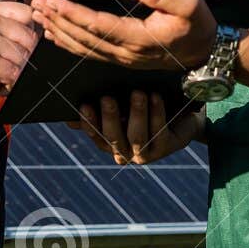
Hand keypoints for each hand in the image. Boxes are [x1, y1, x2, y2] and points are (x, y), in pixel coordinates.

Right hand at [0, 0, 37, 96]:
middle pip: (29, 36)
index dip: (33, 31)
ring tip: (6, 81)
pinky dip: (10, 85)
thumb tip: (22, 43)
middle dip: (29, 57)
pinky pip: (12, 74)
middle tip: (18, 69)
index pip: (26, 12)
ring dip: (19, 74)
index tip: (28, 47)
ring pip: (22, 58)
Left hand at [32, 0, 215, 70]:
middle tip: (35, 4)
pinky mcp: (121, 58)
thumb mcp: (190, 3)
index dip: (73, 14)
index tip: (53, 1)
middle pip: (83, 38)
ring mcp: (122, 58)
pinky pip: (88, 52)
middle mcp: (126, 53)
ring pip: (82, 47)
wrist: (207, 53)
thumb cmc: (198, 25)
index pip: (98, 26)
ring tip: (38, 17)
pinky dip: (68, 42)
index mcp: (139, 39)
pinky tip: (54, 34)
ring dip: (57, 31)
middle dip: (57, 21)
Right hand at [69, 92, 201, 164]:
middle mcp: (124, 153)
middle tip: (107, 98)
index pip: (94, 134)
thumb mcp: (121, 107)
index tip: (84, 105)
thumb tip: (69, 117)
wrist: (179, 119)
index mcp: (108, 142)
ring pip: (137, 136)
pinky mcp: (164, 148)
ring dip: (137, 113)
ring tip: (137, 93)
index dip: (88, 122)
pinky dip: (156, 113)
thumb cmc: (142, 109)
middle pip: (114, 138)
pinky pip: (159, 131)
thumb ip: (98, 111)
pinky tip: (155, 97)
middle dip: (110, 117)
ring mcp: (144, 154)